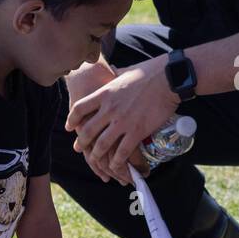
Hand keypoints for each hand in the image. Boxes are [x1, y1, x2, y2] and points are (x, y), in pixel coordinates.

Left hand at [66, 56, 177, 184]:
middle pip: (87, 131)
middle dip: (81, 143)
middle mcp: (110, 109)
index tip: (69, 127)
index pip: (79, 109)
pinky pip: (123, 152)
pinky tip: (115, 166)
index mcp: (104, 94)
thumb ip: (114, 76)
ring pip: (102, 144)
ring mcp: (123, 122)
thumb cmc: (148, 72)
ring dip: (97, 155)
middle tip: (79, 148)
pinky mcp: (138, 131)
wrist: (168, 78)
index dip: (72, 120)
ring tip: (96, 160)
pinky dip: (117, 162)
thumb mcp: (124, 72)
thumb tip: (111, 71)